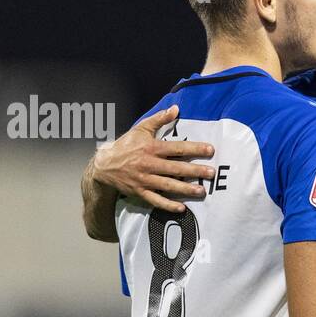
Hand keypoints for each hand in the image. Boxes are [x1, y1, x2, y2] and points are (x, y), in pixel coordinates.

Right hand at [92, 105, 215, 212]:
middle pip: (175, 168)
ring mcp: (144, 179)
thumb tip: (176, 108)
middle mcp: (149, 164)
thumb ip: (160, 119)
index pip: (176, 148)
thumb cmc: (126, 145)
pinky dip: (168, 205)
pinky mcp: (140, 192)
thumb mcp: (141, 128)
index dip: (194, 148)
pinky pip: (156, 200)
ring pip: (168, 185)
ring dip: (185, 189)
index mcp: (151, 148)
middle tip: (211, 173)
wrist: (104, 165)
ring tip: (201, 191)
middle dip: (194, 171)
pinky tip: (181, 208)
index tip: (210, 150)